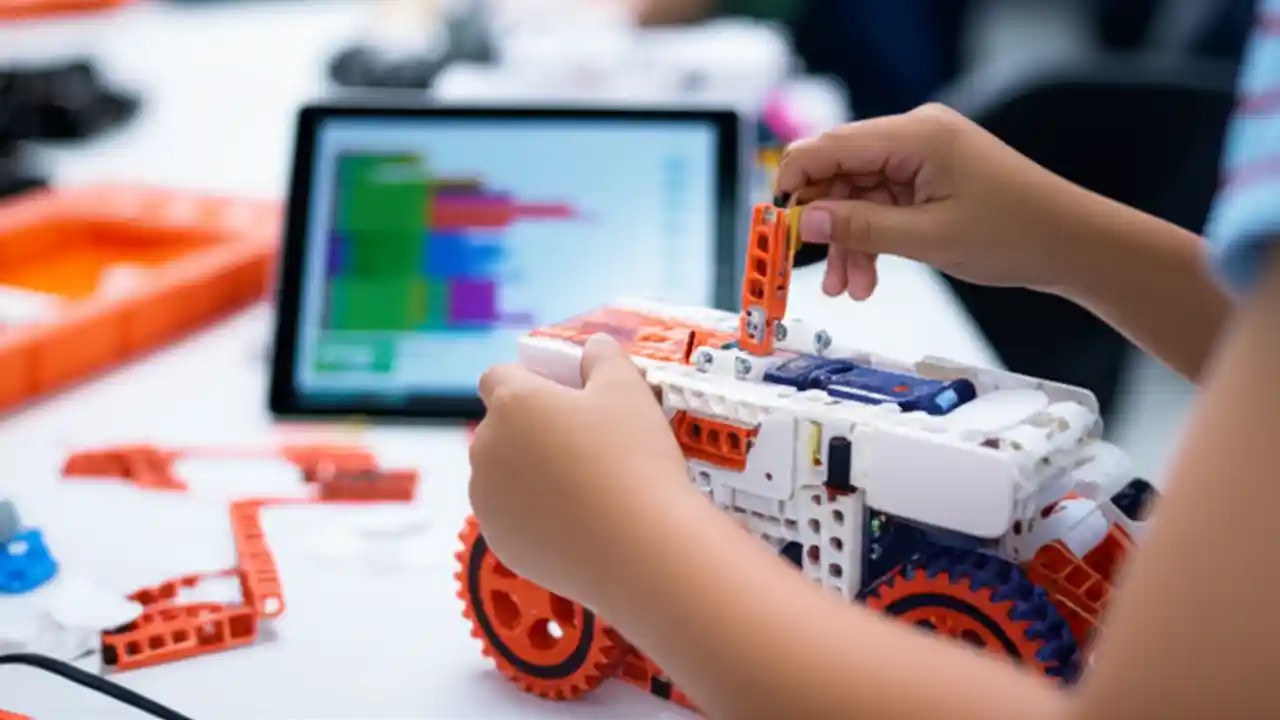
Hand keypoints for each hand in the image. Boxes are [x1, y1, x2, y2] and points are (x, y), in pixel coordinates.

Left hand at [469, 334, 693, 603]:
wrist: (640, 548)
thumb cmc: (633, 459)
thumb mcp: (628, 389)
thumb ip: (604, 357)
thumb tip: (593, 345)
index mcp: (512, 403)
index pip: (498, 376)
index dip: (530, 380)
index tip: (563, 395)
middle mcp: (486, 448)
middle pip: (501, 427)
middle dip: (531, 429)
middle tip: (583, 443)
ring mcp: (488, 500)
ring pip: (502, 474)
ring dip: (529, 473)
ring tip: (583, 486)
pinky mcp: (500, 541)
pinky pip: (512, 517)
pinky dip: (535, 515)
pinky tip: (577, 520)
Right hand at [775, 103, 1095, 299]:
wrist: (1072, 243)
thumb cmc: (1018, 233)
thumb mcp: (928, 238)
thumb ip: (861, 227)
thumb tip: (807, 221)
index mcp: (916, 135)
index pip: (830, 146)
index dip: (794, 183)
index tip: (773, 223)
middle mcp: (915, 135)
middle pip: (840, 172)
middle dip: (824, 224)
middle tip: (807, 269)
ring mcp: (923, 155)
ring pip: (858, 195)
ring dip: (849, 241)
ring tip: (850, 289)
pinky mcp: (929, 177)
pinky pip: (882, 203)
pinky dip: (871, 238)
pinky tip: (867, 276)